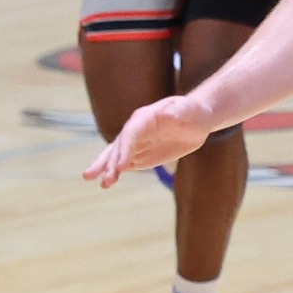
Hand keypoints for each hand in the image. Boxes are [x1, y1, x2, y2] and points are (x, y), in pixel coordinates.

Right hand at [85, 96, 214, 188]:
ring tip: (102, 184)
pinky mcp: (140, 155)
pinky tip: (106, 184)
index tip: (121, 166)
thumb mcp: (189, 109)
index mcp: (144, 118)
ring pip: (116, 156)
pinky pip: (125, 164)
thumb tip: (166, 115)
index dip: (124, 149)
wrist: (195, 120)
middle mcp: (135, 131)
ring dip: (107, 169)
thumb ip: (178, 111)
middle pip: (117, 146)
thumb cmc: (192, 111)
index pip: (130, 134)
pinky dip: (115, 173)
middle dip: (108, 162)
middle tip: (97, 176)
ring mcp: (136, 144)